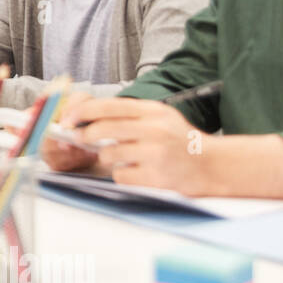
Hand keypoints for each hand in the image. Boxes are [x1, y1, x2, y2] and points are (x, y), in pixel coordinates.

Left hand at [60, 96, 212, 194]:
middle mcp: (154, 129)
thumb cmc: (181, 142)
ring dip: (108, 158)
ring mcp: (155, 154)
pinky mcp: (155, 176)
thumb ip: (129, 115)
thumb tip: (87, 117)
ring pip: (108, 154)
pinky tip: (138, 172)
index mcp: (153, 111)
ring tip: (126, 158)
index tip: (68, 119)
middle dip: (85, 135)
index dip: (82, 111)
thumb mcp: (161, 117)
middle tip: (82, 139)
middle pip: (102, 129)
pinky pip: (120, 175)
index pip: (108, 106)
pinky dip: (124, 175)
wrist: (214, 166)